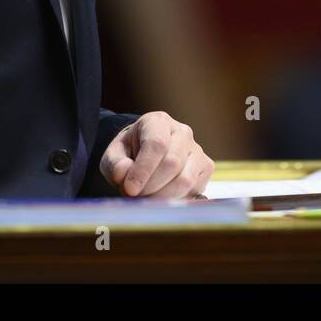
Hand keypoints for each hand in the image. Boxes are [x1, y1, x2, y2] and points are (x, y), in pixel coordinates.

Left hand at [99, 111, 214, 199]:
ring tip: (147, 198)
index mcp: (158, 121)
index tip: (130, 189)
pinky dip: (176, 198)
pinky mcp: (206, 167)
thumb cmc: (129, 153)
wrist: (145, 153)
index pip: (157, 144)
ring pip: (185, 179)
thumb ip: (115, 164)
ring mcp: (197, 149)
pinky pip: (194, 188)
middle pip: (172, 163)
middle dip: (151, 186)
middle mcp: (182, 132)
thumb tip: (123, 174)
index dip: (143, 170)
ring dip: (163, 196)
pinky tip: (162, 196)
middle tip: (135, 196)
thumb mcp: (114, 155)